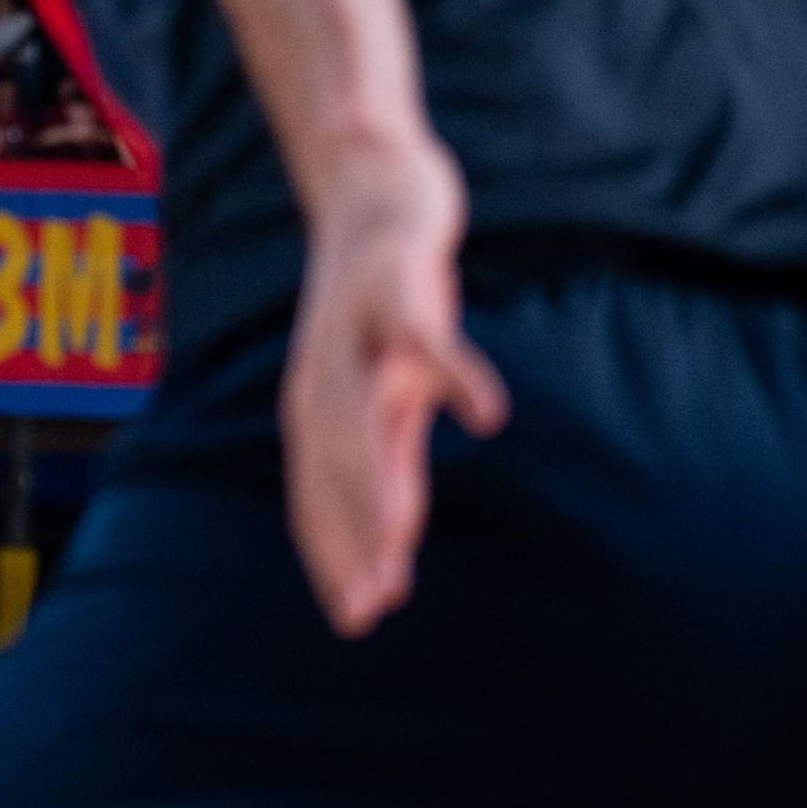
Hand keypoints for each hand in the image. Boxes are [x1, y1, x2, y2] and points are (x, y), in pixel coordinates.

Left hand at [279, 138, 509, 637]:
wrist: (370, 190)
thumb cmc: (376, 306)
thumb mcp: (374, 383)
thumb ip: (384, 455)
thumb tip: (386, 539)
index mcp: (322, 400)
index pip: (318, 490)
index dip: (333, 552)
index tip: (354, 617)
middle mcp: (333, 372)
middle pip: (339, 466)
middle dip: (351, 537)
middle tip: (366, 608)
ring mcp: (365, 331)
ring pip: (370, 411)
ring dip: (381, 473)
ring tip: (396, 537)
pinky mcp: (406, 289)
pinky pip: (434, 339)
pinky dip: (456, 374)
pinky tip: (488, 414)